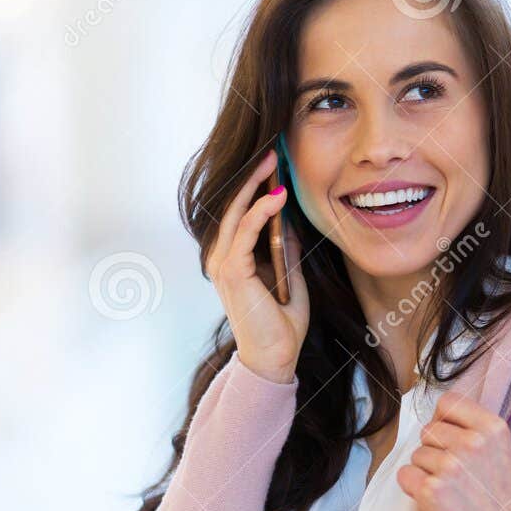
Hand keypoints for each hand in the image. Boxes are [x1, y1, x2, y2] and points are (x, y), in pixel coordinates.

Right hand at [206, 148, 309, 383]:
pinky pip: (245, 231)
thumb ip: (284, 250)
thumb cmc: (282, 325)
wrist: (275, 357)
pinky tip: (277, 196)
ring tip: (272, 163)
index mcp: (232, 260)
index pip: (238, 215)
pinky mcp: (231, 271)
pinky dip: (260, 211)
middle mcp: (221, 259)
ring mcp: (223, 264)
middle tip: (271, 153)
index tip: (273, 166)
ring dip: (254, 186)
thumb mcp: (289, 277)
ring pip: (235, 213)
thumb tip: (286, 220)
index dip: (254, 189)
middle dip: (252, 178)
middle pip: (232, 207)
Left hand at [395, 391, 510, 510]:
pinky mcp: (431, 492)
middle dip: (434, 450)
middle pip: (428, 430)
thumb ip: (477, 433)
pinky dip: (413, 488)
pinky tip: (435, 502)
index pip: (448, 403)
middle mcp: (472, 443)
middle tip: (453, 476)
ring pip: (416, 455)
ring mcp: (451, 467)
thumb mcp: (505, 455)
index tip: (450, 441)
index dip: (444, 421)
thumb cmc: (504, 504)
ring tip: (450, 493)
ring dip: (425, 472)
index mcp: (493, 429)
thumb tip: (442, 419)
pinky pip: (405, 475)